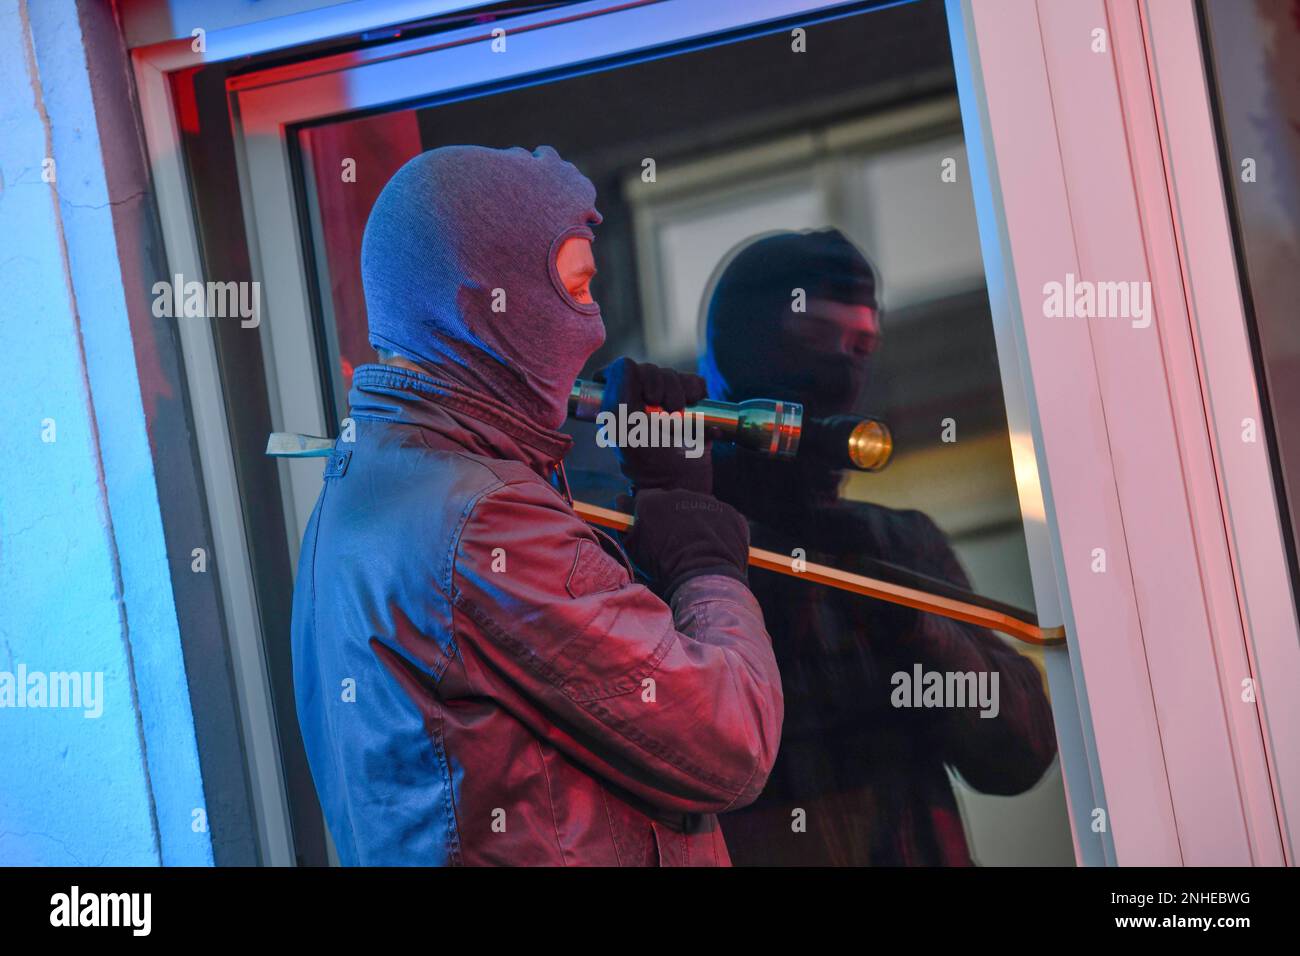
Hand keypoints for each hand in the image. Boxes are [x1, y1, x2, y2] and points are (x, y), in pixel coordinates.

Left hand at [594, 357, 711, 494]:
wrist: (684, 480)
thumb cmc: (649, 461)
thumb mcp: (623, 429)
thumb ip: (617, 393)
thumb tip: (627, 365)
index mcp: (617, 406)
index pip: (622, 370)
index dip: (634, 375)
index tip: (644, 396)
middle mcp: (639, 402)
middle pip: (648, 369)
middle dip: (660, 384)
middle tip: (666, 408)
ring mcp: (664, 403)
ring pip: (670, 374)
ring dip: (678, 390)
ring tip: (679, 412)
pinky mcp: (690, 406)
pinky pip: (693, 381)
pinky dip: (696, 388)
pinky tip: (695, 402)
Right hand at [623, 489, 748, 599]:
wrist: (702, 576)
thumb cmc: (663, 565)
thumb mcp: (634, 547)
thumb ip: (625, 522)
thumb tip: (620, 500)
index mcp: (652, 500)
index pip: (646, 499)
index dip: (649, 515)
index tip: (652, 529)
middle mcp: (680, 494)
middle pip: (674, 501)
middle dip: (674, 516)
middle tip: (675, 540)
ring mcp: (707, 501)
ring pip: (700, 508)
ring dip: (697, 522)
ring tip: (697, 549)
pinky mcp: (730, 513)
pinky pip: (723, 518)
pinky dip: (719, 530)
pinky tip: (715, 549)